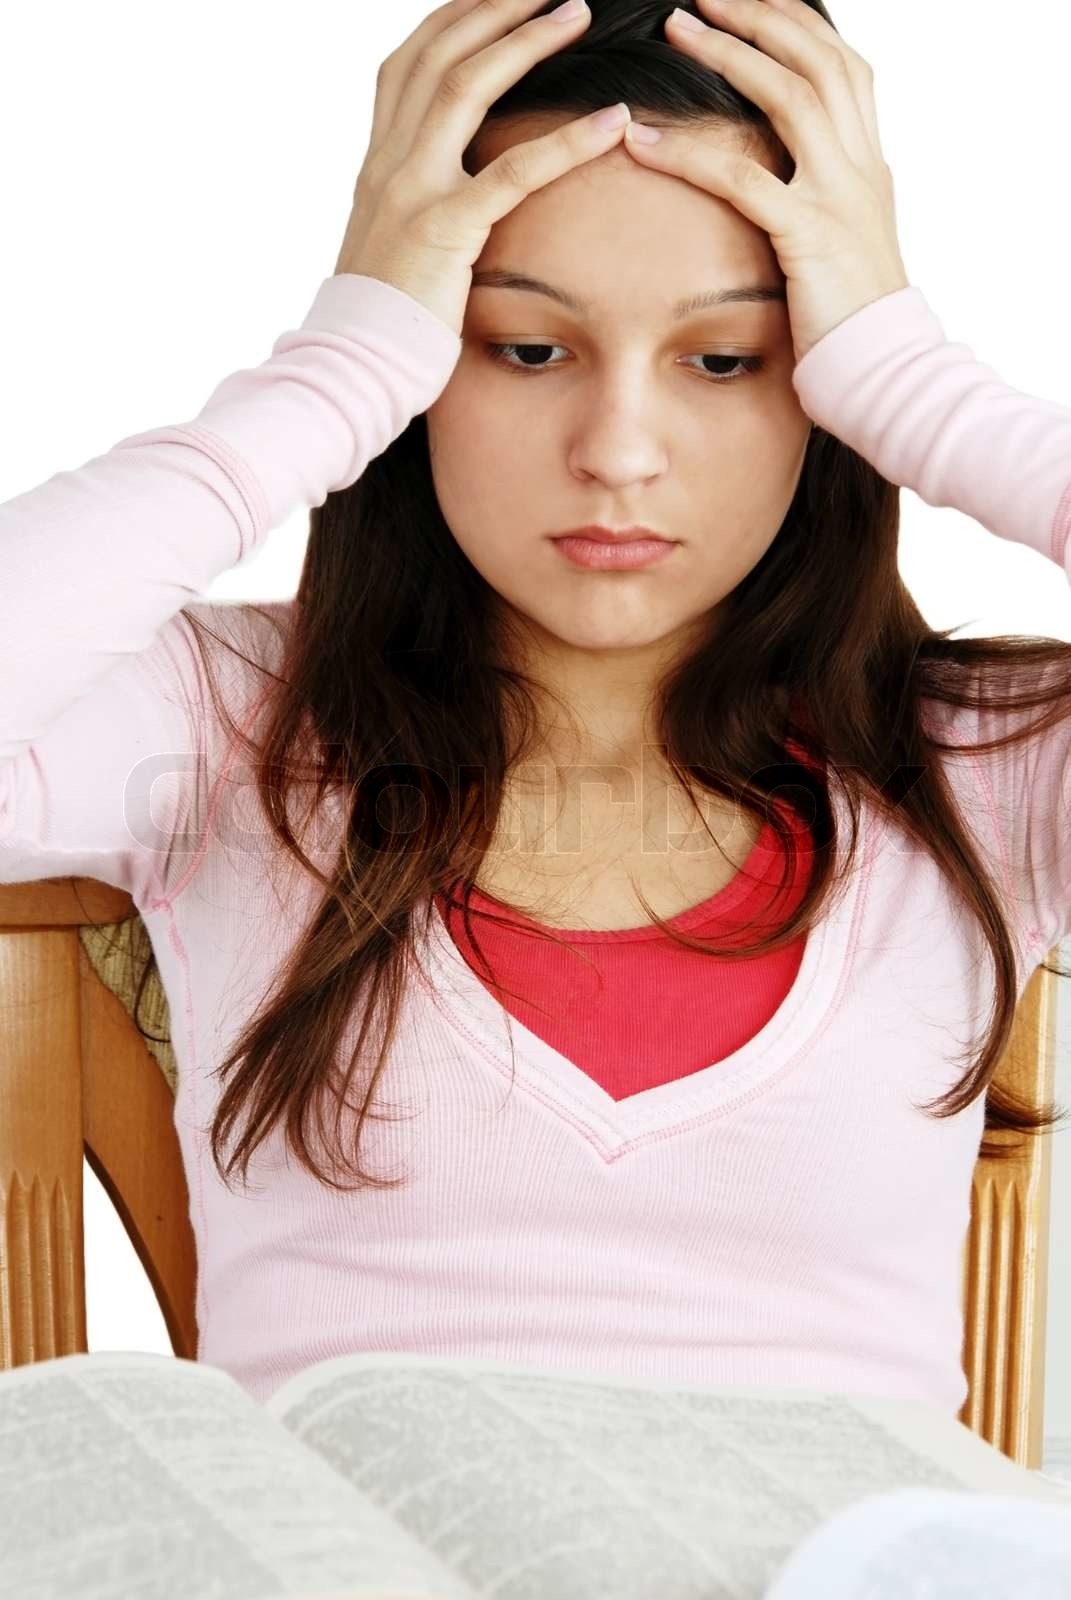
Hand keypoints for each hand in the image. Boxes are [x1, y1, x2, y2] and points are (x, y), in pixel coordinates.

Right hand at [334, 0, 632, 336]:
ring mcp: (412, 190)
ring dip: (528, 42)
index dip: (454, 20)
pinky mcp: (444, 230)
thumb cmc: (382, 320)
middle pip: (440, 54)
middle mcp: (389, 162)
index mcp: (377, 162)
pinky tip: (613, 119)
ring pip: (467, 87)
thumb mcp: (392, 247)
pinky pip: (513, 173)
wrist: (353, 364)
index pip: (411, 64)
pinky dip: (568, 141)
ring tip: (579, 13)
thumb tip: (450, 196)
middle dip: (496, 9)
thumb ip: (415, 207)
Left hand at [622, 0, 909, 362]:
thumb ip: (832, 196)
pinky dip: (689, 155)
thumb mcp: (851, 240)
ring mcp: (838, 195)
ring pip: (787, 97)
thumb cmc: (855, 316)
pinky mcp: (808, 235)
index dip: (796, 23)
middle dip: (760, 16)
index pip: (840, 64)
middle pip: (815, 59)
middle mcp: (860, 165)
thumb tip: (805, 174)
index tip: (749, 2)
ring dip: (728, 55)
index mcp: (869, 162)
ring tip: (678, 31)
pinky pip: (742, 179)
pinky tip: (644, 142)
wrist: (885, 366)